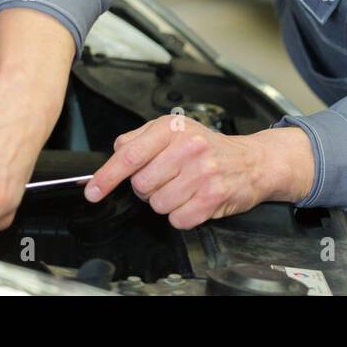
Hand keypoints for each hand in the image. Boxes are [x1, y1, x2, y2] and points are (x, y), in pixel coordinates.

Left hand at [85, 117, 313, 228]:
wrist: (253, 161)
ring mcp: (203, 172)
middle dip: (149, 188)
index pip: (129, 155)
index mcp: (174, 127)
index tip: (93, 192)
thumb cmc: (211, 147)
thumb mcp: (176, 129)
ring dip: (167, 202)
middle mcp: (190, 147)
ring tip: (184, 188)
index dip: (106, 177)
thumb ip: (141, 138)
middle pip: (141, 185)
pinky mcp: (213, 197)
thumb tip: (117, 151)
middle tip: (168, 178)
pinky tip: (195, 200)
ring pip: (158, 205)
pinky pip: (178, 219)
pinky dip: (183, 215)